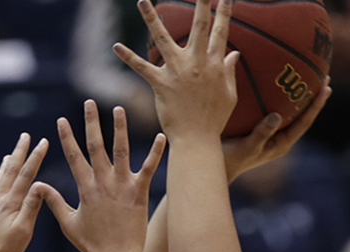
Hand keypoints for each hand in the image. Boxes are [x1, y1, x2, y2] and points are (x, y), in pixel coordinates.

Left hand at [0, 134, 51, 251]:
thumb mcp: (23, 231)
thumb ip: (31, 206)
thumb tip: (40, 184)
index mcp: (10, 203)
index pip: (26, 175)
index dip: (35, 157)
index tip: (43, 141)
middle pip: (9, 172)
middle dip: (18, 153)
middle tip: (24, 136)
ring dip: (3, 168)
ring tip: (7, 157)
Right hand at [39, 102, 165, 251]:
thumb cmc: (91, 245)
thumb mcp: (68, 222)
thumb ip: (53, 201)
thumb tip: (37, 186)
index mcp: (85, 188)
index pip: (73, 156)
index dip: (67, 137)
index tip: (62, 120)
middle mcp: (102, 183)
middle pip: (95, 146)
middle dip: (91, 123)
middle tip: (88, 103)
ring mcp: (122, 186)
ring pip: (120, 151)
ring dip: (119, 129)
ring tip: (118, 109)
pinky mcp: (140, 193)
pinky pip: (150, 168)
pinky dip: (156, 152)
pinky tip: (162, 136)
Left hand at [117, 0, 239, 139]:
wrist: (197, 139)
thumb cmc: (215, 119)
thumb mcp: (229, 94)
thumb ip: (229, 71)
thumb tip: (234, 53)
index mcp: (214, 64)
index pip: (221, 32)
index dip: (224, 12)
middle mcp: (196, 63)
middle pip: (198, 26)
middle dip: (200, 4)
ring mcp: (177, 71)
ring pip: (162, 38)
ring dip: (151, 18)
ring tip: (142, 0)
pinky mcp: (161, 83)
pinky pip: (142, 67)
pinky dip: (128, 57)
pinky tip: (116, 46)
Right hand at [221, 85, 330, 181]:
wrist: (214, 164)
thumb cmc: (231, 159)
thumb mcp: (247, 147)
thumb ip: (261, 133)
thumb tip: (277, 116)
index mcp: (282, 143)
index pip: (304, 122)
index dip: (316, 105)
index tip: (327, 88)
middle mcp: (279, 136)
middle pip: (302, 113)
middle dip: (313, 95)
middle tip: (325, 76)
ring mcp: (270, 130)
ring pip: (288, 109)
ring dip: (297, 92)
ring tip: (307, 73)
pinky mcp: (258, 124)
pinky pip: (272, 106)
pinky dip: (276, 93)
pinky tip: (274, 77)